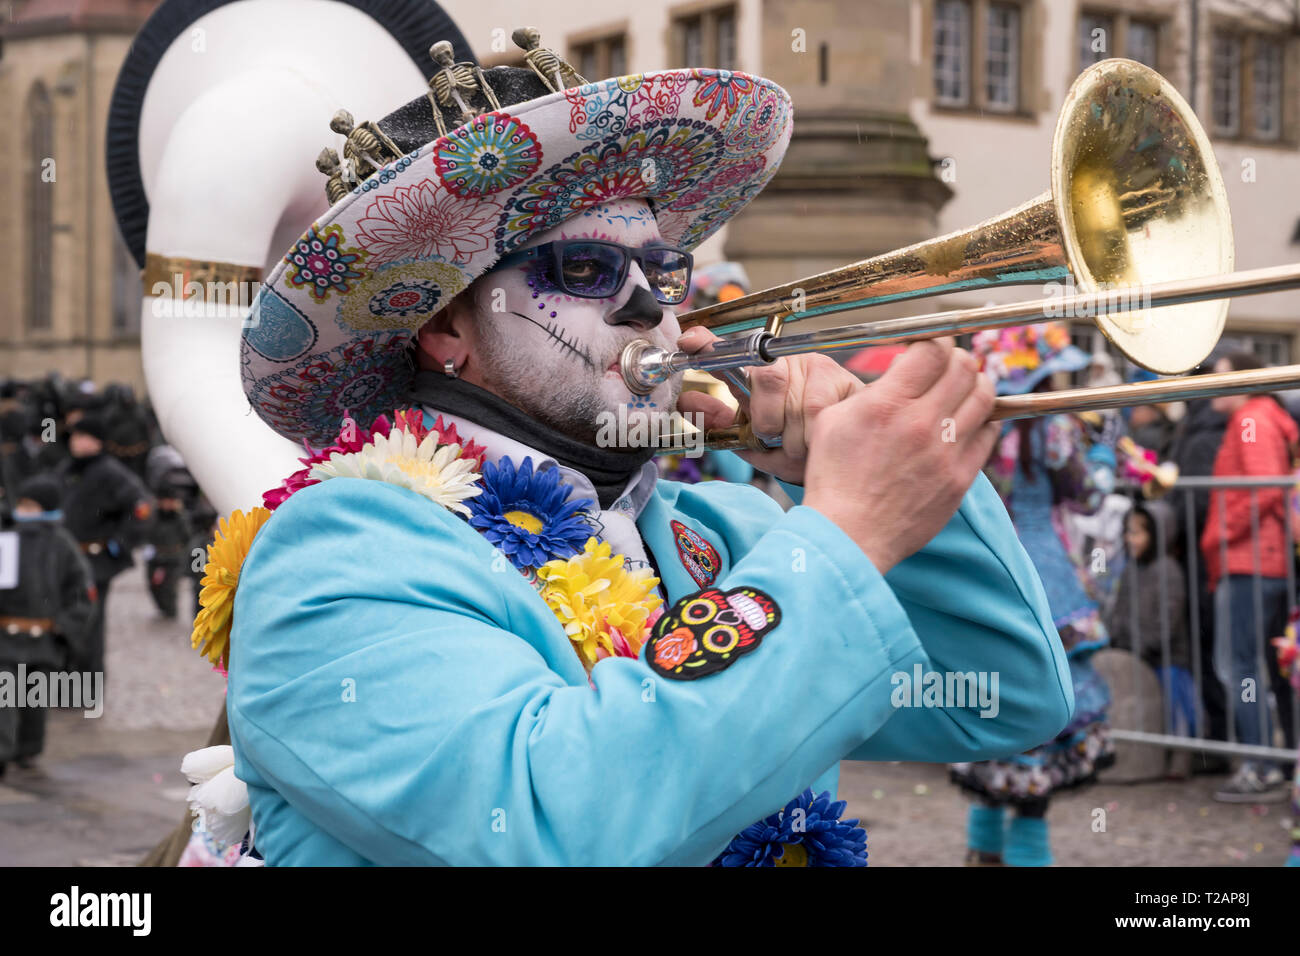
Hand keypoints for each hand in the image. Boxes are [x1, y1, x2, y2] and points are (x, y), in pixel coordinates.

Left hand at [674, 326, 864, 485]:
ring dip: (793, 437)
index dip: (709, 343)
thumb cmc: (794, 443)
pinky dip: (811, 436)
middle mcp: (787, 361)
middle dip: (767, 418)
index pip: (732, 351)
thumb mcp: (752, 438)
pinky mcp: (843, 379)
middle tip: (773, 435)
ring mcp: (817, 365)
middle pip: (766, 377)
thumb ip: (720, 421)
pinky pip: (817, 412)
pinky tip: (816, 439)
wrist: (840, 457)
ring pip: (794, 404)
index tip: (688, 341)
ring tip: (800, 442)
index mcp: (759, 372)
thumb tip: (686, 400)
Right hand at [800, 338, 997, 573]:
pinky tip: (964, 425)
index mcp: (887, 404)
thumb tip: (901, 370)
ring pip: (985, 396)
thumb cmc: (833, 478)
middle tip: (944, 368)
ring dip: (974, 386)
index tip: (926, 349)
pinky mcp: (960, 479)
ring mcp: (946, 453)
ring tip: (958, 393)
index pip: (933, 350)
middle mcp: (921, 424)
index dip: (932, 342)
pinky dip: (981, 421)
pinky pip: (989, 434)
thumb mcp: (832, 420)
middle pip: (964, 367)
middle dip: (955, 360)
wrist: (847, 535)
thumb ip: (870, 389)